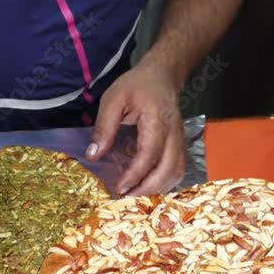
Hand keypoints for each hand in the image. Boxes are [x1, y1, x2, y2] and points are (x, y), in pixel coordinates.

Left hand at [86, 61, 185, 195]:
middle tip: (127, 198)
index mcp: (157, 120)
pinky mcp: (179, 145)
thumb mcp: (113, 99)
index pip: (149, 155)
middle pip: (169, 170)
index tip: (119, 188)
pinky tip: (148, 187)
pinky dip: (165, 183)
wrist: (162, 76)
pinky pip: (178, 169)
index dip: (135, 175)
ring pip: (177, 173)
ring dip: (159, 189)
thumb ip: (104, 127)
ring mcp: (180, 140)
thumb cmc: (137, 85)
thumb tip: (93, 155)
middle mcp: (174, 133)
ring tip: (136, 195)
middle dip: (148, 189)